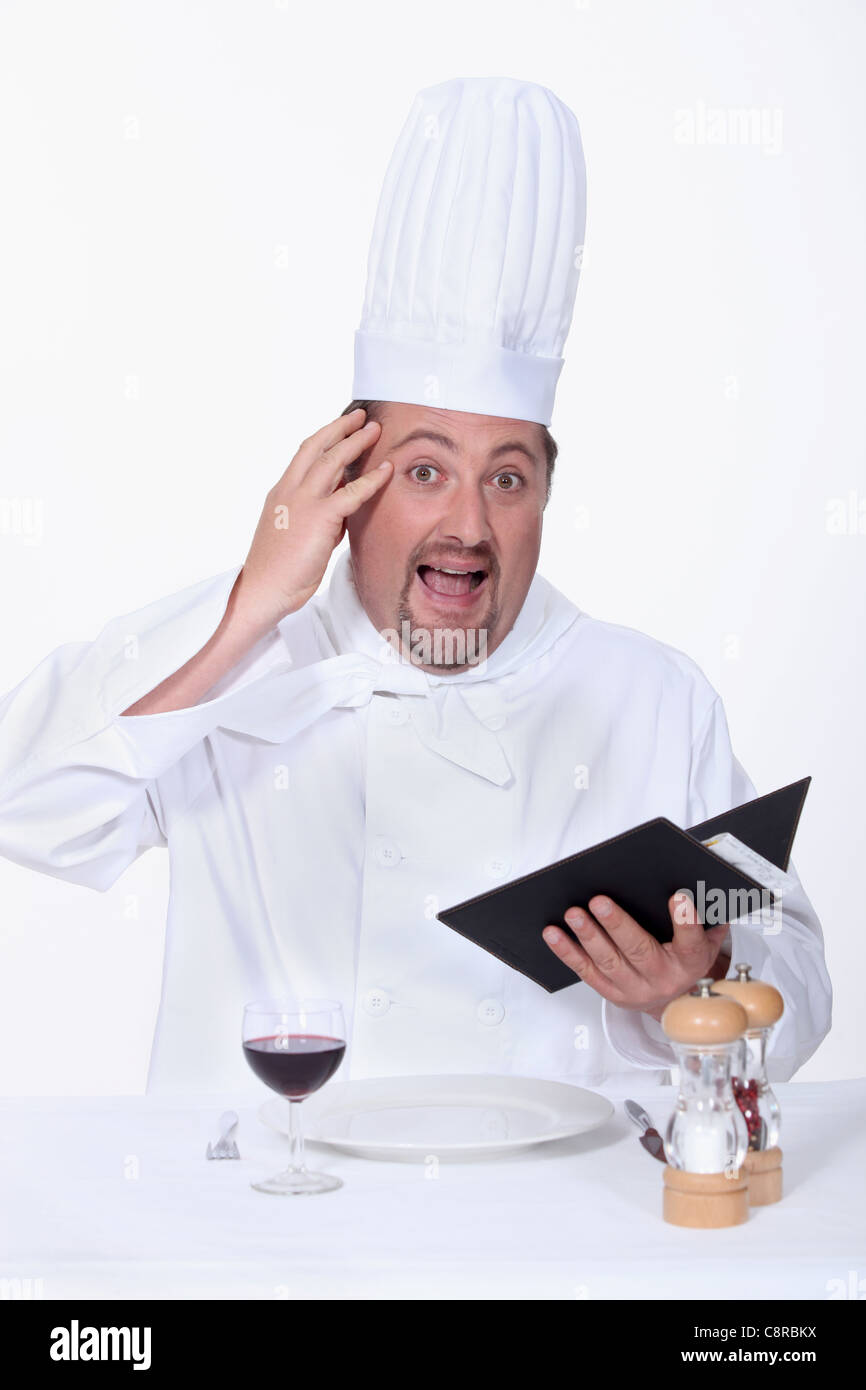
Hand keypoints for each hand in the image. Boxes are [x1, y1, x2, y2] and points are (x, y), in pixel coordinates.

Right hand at [233, 408, 392, 632]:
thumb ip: (320, 520)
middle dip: (339, 428)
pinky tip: (387, 469)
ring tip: (374, 430)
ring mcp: (302, 501)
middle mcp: (289, 490)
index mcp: (281, 493)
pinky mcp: (319, 517)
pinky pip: (351, 492)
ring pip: (332, 460)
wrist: (265, 588)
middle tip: (360, 417)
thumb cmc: (279, 570)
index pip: (304, 455)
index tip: (339, 427)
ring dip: (355, 442)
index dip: (324, 438)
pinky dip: (371, 478)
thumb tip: (343, 515)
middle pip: (316, 447)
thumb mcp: (298, 536)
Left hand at [542, 892, 730, 1021]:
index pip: (692, 943)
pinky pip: (586, 972)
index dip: (685, 922)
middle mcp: (663, 978)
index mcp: (690, 962)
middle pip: (639, 951)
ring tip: (574, 914)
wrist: (677, 1004)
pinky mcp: (612, 993)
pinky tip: (554, 934)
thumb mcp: (706, 941)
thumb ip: (705, 917)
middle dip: (617, 925)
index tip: (677, 897)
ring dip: (588, 936)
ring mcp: (635, 988)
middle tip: (599, 902)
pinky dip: (567, 952)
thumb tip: (700, 882)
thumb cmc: (685, 962)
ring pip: (608, 962)